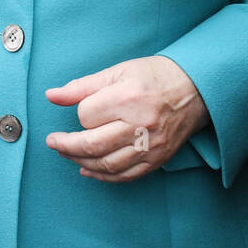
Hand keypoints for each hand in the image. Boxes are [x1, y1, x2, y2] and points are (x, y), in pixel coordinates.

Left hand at [45, 56, 208, 181]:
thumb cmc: (156, 76)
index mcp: (128, 97)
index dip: (80, 113)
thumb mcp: (118, 72)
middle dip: (66, 146)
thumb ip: (82, 86)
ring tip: (68, 153)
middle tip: (53, 142)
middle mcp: (140, 124)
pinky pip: (124, 176)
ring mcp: (150, 145)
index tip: (84, 107)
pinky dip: (102, 176)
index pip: (86, 115)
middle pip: (91, 145)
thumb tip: (51, 96)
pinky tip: (88, 169)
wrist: (197, 88)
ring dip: (80, 161)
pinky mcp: (158, 159)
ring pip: (105, 164)